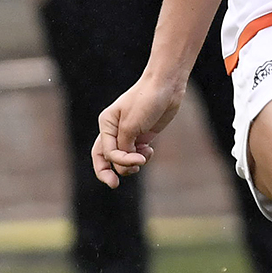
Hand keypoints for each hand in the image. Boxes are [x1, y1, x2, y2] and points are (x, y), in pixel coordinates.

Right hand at [91, 73, 186, 187]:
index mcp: (106, 123)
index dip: (119, 161)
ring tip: (143, 158)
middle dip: (110, 172)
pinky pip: (136, 154)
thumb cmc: (146, 101)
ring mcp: (129, 134)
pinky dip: (142, 157)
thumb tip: (125, 162)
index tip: (137, 161)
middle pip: (105, 158)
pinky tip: (150, 150)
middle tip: (114, 185)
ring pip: (123, 159)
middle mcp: (114, 130)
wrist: (166, 87)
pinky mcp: (142, 136)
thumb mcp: (131, 125)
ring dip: (132, 164)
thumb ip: (124, 146)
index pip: (106, 151)